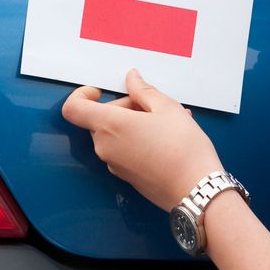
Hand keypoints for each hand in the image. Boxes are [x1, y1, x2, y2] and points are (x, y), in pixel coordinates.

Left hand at [61, 69, 222, 210]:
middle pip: (100, 118)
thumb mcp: (167, 108)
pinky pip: (123, 149)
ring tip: (166, 122)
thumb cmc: (183, 149)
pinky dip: (137, 139)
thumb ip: (143, 90)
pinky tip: (164, 138)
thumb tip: (132, 79)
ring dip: (134, 123)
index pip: (73, 108)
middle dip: (124, 107)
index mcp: (110, 126)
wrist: (196, 190)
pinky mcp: (125, 175)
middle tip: (153, 106)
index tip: (100, 90)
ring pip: (113, 134)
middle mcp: (106, 147)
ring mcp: (114, 164)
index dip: (82, 94)